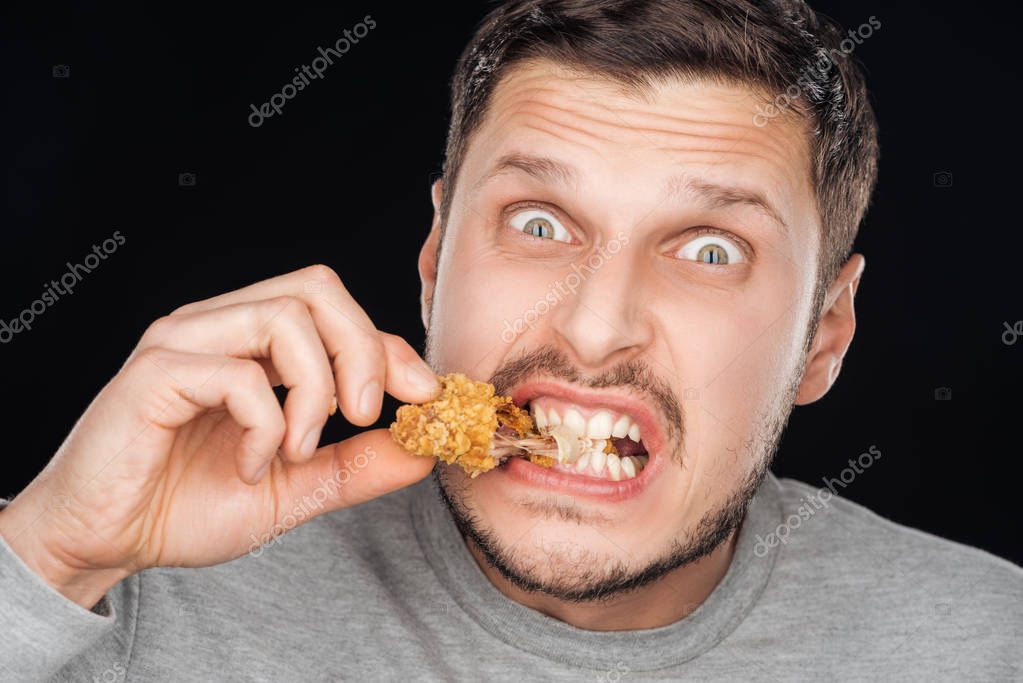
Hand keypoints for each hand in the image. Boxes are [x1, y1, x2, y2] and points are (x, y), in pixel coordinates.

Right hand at [0, 265, 439, 607]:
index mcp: (253, 343)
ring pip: (284, 318)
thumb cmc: (186, 505)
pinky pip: (239, 374)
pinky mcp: (156, 373)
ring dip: (315, 391)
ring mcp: (185, 342)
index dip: (390, 347)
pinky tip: (251, 466)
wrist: (108, 543)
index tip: (425, 396)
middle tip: (366, 415)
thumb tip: (423, 449)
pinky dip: (265, 426)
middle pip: (317, 289)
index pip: (337, 311)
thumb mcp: (295, 488)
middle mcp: (220, 326)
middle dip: (364, 349)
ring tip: (296, 451)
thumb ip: (356, 466)